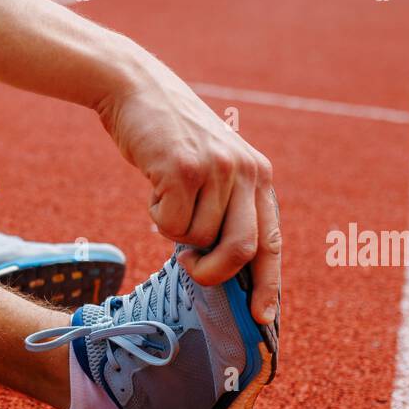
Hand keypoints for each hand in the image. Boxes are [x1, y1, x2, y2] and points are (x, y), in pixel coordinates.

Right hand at [97, 66, 280, 324]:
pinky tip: (155, 187)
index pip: (272, 242)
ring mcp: (217, 169)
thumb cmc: (169, 139)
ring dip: (174, 232)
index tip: (262, 319)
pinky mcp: (184, 169)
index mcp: (259, 176)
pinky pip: (171, 225)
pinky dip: (156, 216)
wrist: (137, 90)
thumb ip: (225, 208)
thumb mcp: (212, 169)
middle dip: (214, 273)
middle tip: (190, 267)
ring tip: (167, 197)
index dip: (268, 285)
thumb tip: (223, 269)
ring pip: (198, 240)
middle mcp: (246, 172)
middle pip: (243, 250)